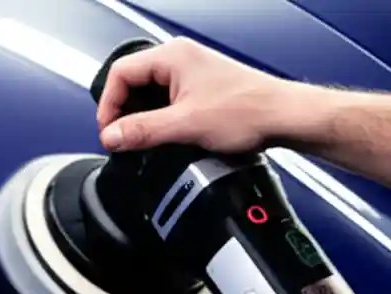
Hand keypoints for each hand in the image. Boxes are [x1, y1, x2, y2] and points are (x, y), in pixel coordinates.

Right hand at [95, 37, 316, 153]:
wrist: (282, 116)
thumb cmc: (248, 110)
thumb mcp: (185, 125)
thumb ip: (142, 131)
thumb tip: (111, 136)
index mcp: (172, 56)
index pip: (120, 73)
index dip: (108, 105)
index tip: (110, 132)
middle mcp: (180, 58)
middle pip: (131, 81)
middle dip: (123, 112)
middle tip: (122, 138)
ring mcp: (191, 72)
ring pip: (149, 92)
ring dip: (142, 117)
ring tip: (144, 140)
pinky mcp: (200, 87)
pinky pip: (166, 99)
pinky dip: (159, 117)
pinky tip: (165, 135)